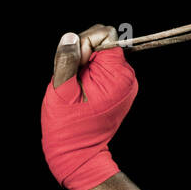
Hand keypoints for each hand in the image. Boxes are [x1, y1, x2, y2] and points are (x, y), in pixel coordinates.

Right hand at [42, 24, 137, 189]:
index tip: (76, 64)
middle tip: (72, 77)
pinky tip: (79, 91)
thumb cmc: (68, 125)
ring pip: (101, 55)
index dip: (86, 42)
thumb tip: (71, 37)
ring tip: (75, 87)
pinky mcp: (119, 89)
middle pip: (104, 42)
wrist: (77, 154)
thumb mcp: (62, 90)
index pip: (106, 35)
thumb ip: (67, 61)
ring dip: (84, 64)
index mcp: (118, 74)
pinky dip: (88, 74)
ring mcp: (125, 83)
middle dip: (84, 52)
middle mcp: (127, 76)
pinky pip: (102, 69)